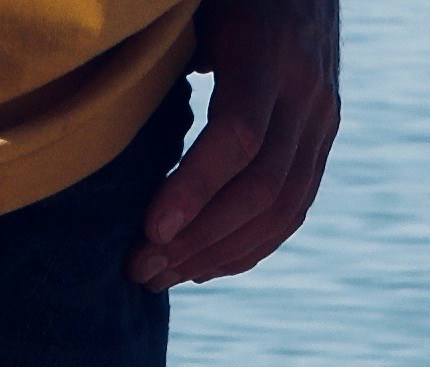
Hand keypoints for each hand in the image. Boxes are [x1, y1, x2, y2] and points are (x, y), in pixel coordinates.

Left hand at [133, 0, 339, 287]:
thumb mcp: (192, 5)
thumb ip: (166, 45)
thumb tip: (105, 93)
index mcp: (268, 50)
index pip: (238, 136)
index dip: (194, 189)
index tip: (149, 229)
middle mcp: (307, 91)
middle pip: (262, 187)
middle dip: (198, 239)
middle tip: (141, 269)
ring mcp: (323, 118)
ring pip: (283, 208)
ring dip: (220, 253)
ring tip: (163, 276)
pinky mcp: (324, 138)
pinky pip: (294, 208)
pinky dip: (250, 246)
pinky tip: (204, 266)